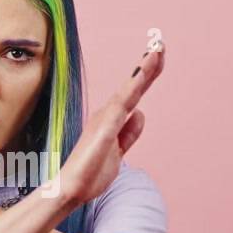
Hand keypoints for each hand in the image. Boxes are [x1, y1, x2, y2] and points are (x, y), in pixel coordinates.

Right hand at [57, 41, 165, 204]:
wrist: (70, 189)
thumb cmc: (90, 174)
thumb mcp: (118, 152)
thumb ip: (129, 134)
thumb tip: (141, 114)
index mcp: (112, 120)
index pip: (134, 94)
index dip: (147, 75)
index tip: (159, 56)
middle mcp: (108, 113)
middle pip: (134, 85)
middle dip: (149, 65)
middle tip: (162, 42)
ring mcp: (106, 117)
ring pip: (131, 87)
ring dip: (145, 67)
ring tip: (158, 48)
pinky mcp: (106, 125)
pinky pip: (125, 99)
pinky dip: (135, 83)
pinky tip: (145, 70)